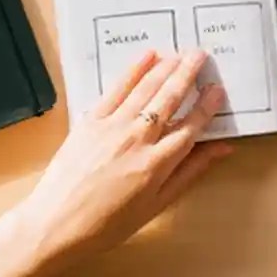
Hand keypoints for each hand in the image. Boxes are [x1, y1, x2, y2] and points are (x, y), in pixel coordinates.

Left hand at [14, 49, 230, 273]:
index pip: (191, 126)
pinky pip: (116, 89)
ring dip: (165, 67)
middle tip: (200, 54)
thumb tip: (220, 150)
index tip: (217, 89)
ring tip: (180, 52)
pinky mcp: (90, 120)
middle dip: (187, 74)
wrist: (56, 223)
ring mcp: (112, 126)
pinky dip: (133, 70)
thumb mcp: (156, 206)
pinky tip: (147, 57)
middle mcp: (137, 139)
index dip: (207, 106)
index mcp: (157, 164)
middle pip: (169, 99)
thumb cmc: (107, 224)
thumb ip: (190, 173)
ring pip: (146, 89)